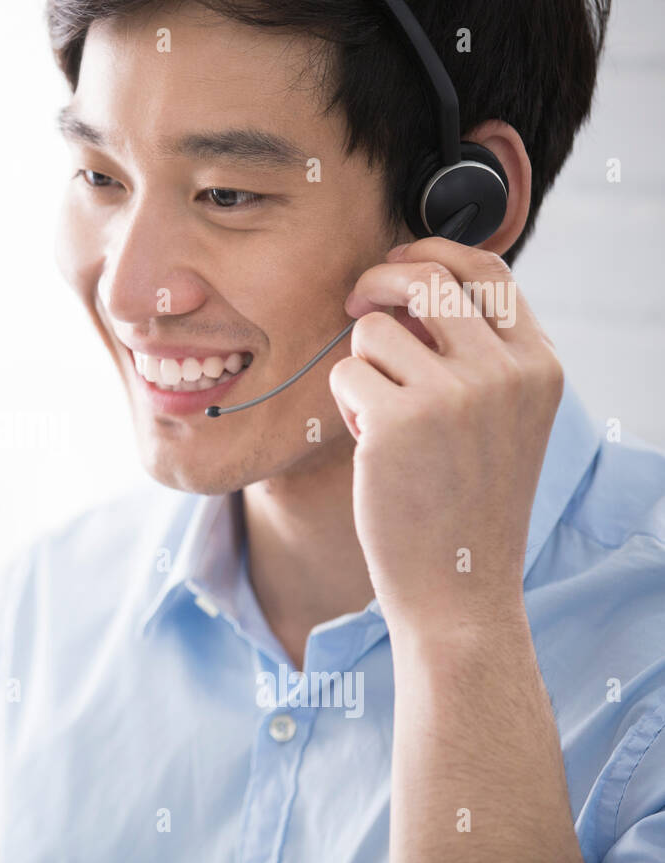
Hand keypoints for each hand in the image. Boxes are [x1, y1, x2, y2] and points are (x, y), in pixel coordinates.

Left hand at [329, 238, 563, 635]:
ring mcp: (453, 394)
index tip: (399, 260)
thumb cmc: (466, 503)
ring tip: (380, 418)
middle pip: (427, 277)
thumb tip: (410, 286)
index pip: (489, 270)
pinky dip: (345, 404)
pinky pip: (345, 373)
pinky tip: (369, 448)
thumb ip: (477, 354)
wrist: (459, 588)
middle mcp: (505, 371)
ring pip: (375, 329)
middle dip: (378, 279)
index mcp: (540, 366)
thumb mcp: (501, 420)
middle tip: (356, 302)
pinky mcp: (396, 420)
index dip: (434, 251)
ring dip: (362, 365)